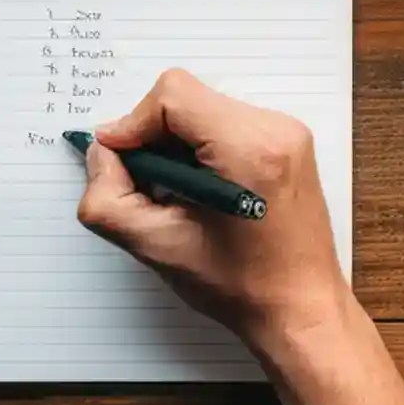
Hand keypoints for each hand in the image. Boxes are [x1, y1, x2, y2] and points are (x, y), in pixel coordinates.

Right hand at [75, 68, 347, 348]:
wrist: (301, 309)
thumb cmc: (241, 287)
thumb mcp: (157, 247)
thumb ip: (108, 198)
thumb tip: (103, 152)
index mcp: (249, 150)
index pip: (173, 95)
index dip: (133, 124)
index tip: (121, 160)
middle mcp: (275, 129)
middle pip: (187, 98)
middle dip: (155, 136)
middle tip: (150, 185)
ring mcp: (288, 132)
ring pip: (204, 108)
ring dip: (177, 142)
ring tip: (177, 192)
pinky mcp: (289, 141)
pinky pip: (227, 121)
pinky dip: (201, 146)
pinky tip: (202, 189)